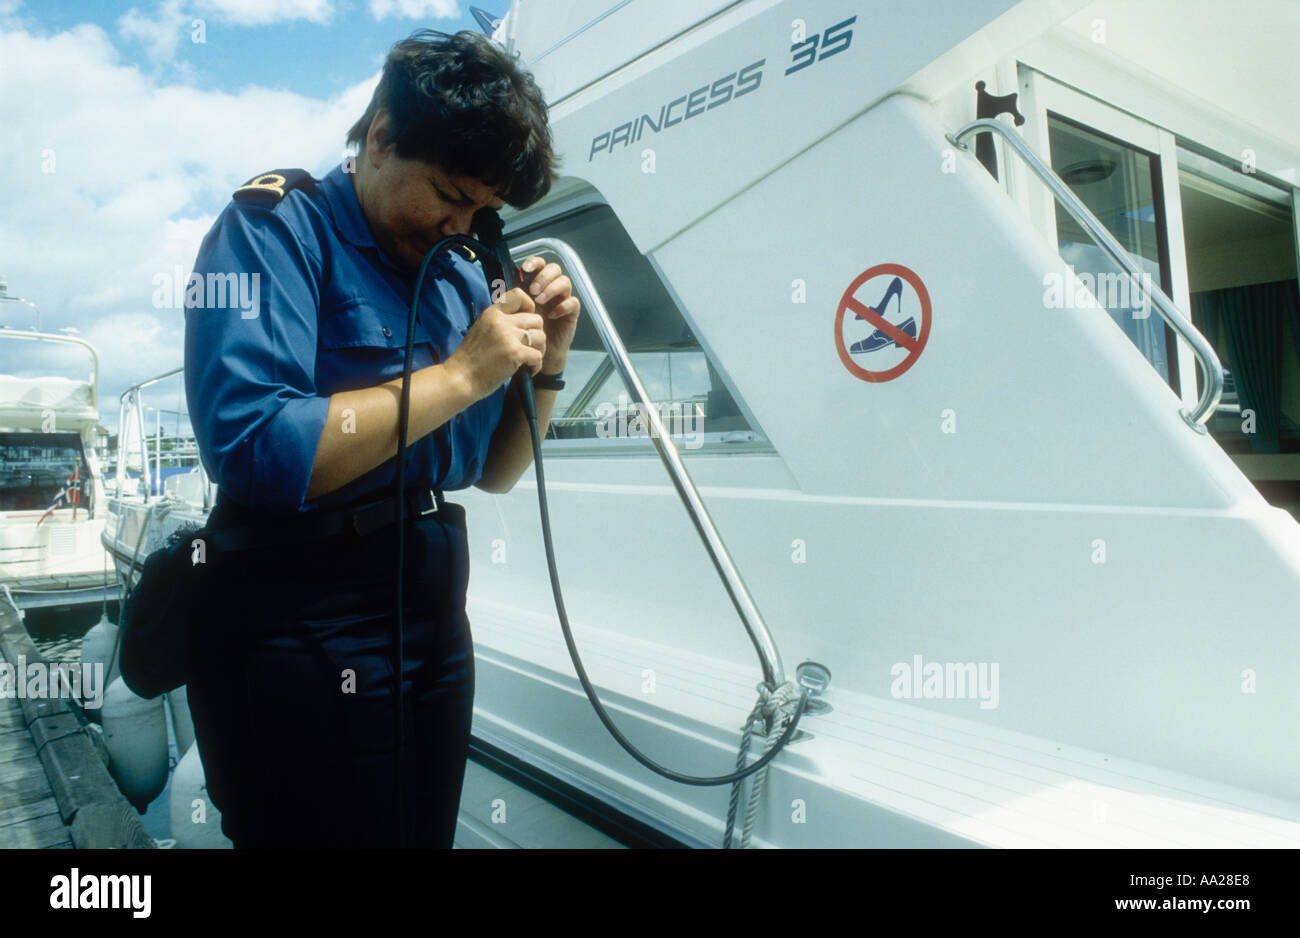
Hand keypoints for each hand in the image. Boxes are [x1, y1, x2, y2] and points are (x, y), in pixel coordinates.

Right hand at [448, 287, 544, 400]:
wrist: (460, 378)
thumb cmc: (470, 359)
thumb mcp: (480, 330)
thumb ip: (498, 322)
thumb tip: (521, 321)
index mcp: (492, 314)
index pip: (518, 295)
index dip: (529, 306)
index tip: (526, 322)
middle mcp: (501, 322)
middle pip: (536, 319)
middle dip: (537, 334)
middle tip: (531, 347)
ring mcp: (508, 337)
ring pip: (541, 336)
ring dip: (540, 350)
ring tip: (530, 360)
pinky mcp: (515, 353)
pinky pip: (538, 356)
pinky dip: (536, 366)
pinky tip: (529, 371)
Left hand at [520, 256, 580, 373]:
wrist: (536, 349)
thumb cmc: (525, 328)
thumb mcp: (516, 309)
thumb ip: (514, 293)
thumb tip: (508, 276)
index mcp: (538, 283)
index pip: (540, 264)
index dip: (535, 262)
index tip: (525, 268)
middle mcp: (552, 287)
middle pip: (555, 269)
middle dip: (543, 277)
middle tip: (533, 290)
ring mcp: (563, 298)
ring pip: (565, 282)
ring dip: (551, 289)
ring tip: (539, 301)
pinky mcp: (571, 312)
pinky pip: (573, 302)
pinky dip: (562, 306)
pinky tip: (551, 315)